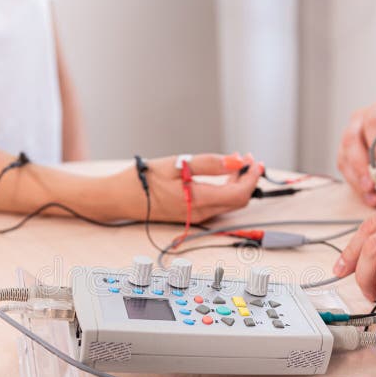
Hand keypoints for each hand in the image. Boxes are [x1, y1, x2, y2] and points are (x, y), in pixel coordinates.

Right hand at [112, 154, 261, 221]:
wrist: (120, 198)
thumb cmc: (143, 180)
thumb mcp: (178, 164)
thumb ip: (210, 164)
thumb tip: (236, 161)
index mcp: (198, 201)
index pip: (240, 194)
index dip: (252, 177)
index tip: (255, 161)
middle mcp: (201, 214)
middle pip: (238, 201)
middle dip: (247, 180)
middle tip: (247, 159)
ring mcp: (196, 217)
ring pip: (228, 204)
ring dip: (237, 185)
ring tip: (235, 164)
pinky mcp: (192, 216)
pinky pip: (217, 205)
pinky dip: (225, 190)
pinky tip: (222, 177)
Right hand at [336, 102, 375, 206]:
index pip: (373, 123)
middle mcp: (358, 121)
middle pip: (351, 140)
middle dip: (360, 166)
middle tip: (371, 185)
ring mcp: (348, 137)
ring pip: (344, 157)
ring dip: (357, 180)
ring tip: (372, 197)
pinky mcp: (344, 154)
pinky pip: (345, 169)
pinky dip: (356, 185)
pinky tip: (369, 196)